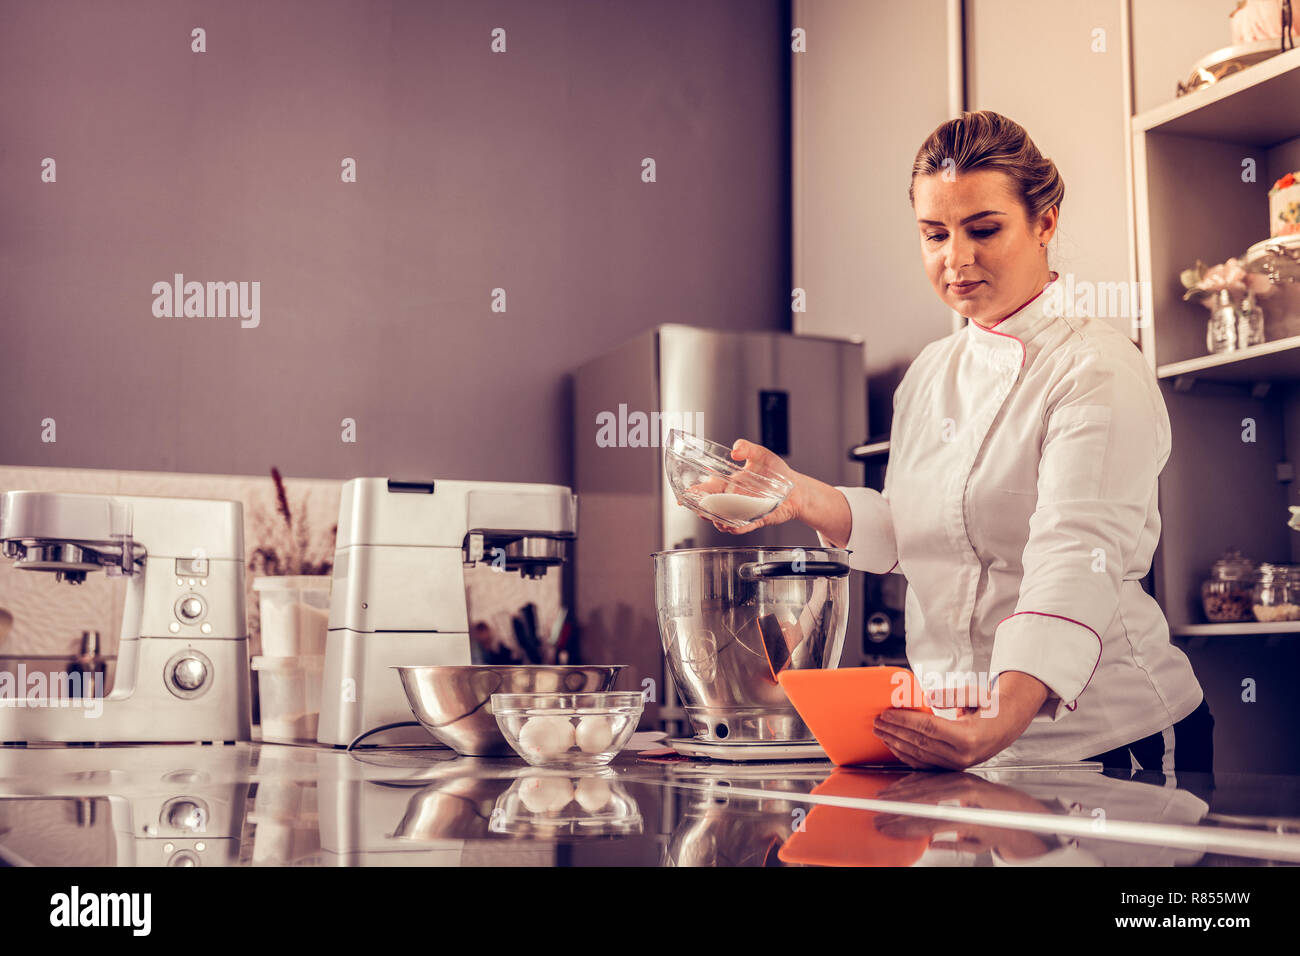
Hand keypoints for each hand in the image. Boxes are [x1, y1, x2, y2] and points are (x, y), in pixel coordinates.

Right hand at [690, 439, 804, 533]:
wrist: (796, 489)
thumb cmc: (778, 472)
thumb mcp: (761, 454)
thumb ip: (747, 448)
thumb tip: (735, 449)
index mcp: (730, 483)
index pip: (707, 489)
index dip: (693, 493)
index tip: (684, 496)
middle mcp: (734, 499)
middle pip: (711, 508)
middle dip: (702, 510)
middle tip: (700, 509)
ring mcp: (744, 511)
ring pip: (724, 520)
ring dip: (718, 521)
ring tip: (717, 519)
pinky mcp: (756, 519)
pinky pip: (744, 527)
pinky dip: (737, 528)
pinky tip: (733, 527)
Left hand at [870, 672, 1049, 769]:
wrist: (1007, 725)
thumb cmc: (991, 708)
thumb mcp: (975, 694)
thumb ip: (951, 695)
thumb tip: (928, 697)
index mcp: (968, 737)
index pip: (928, 728)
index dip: (904, 721)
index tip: (887, 714)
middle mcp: (962, 755)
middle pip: (920, 742)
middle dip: (895, 731)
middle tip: (877, 722)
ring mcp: (957, 765)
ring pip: (919, 755)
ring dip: (896, 743)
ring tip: (881, 732)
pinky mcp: (952, 768)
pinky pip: (924, 764)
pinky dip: (906, 755)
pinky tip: (894, 745)